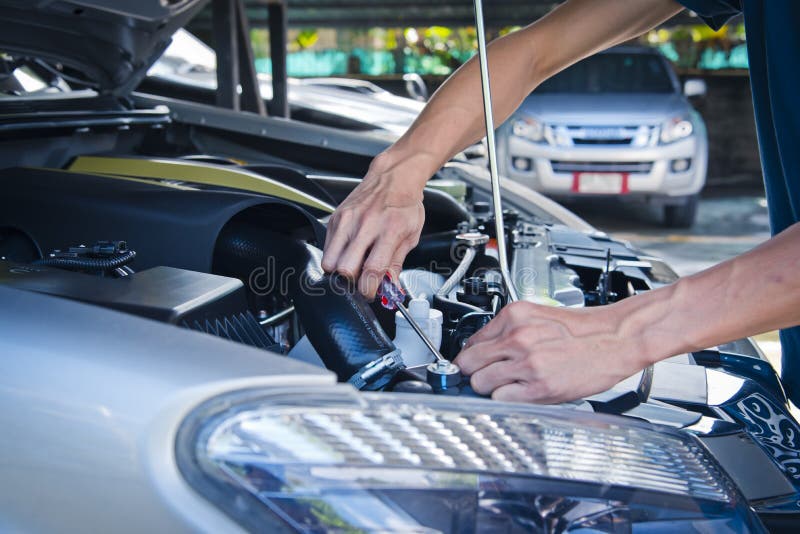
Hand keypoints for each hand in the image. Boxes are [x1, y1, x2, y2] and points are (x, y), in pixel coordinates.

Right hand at [321, 152, 428, 298]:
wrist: (393, 177)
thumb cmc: (405, 204)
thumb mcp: (411, 236)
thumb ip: (396, 264)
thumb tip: (389, 287)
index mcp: (389, 231)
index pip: (372, 270)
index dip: (368, 290)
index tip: (370, 293)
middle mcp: (366, 225)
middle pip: (345, 269)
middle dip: (351, 283)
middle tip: (360, 281)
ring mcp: (347, 221)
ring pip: (329, 261)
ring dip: (339, 271)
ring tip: (352, 267)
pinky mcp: (335, 218)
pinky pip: (326, 247)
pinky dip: (335, 256)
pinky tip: (348, 251)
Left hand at [453, 301, 646, 402]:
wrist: (616, 338)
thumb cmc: (582, 329)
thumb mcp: (538, 315)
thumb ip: (507, 330)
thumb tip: (480, 349)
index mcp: (514, 316)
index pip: (471, 342)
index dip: (469, 357)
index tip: (470, 365)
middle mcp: (517, 337)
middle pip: (469, 364)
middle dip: (473, 374)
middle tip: (484, 377)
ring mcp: (527, 362)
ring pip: (481, 383)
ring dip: (489, 388)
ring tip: (507, 385)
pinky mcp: (540, 386)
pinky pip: (501, 399)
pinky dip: (506, 399)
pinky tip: (520, 392)